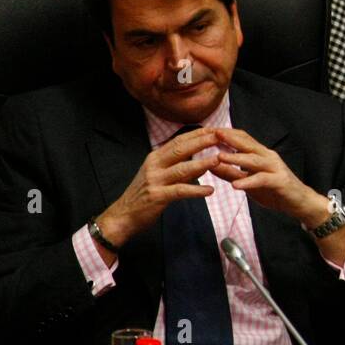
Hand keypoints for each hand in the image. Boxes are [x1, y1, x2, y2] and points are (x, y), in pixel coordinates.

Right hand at [96, 128, 219, 250]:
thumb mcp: (158, 175)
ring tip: (218, 160)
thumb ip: (178, 168)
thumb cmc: (144, 195)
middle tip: (221, 136)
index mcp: (155, 157)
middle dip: (202, 142)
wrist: (123, 215)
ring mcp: (155, 180)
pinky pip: (180, 191)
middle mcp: (154, 165)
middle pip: (181, 149)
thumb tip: (201, 164)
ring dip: (202, 163)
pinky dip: (196, 190)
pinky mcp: (157, 196)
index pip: (178, 140)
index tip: (215, 129)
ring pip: (181, 168)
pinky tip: (209, 191)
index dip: (197, 134)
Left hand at [208, 128, 322, 223]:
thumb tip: (211, 165)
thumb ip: (231, 173)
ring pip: (253, 160)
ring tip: (219, 157)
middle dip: (229, 139)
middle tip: (212, 134)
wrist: (300, 202)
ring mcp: (275, 167)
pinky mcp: (280, 181)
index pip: (243, 138)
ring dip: (236, 158)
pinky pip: (262, 179)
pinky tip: (235, 185)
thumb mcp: (248, 182)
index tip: (208, 130)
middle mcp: (268, 157)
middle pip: (247, 144)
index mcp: (261, 154)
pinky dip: (248, 182)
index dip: (227, 134)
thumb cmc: (274, 190)